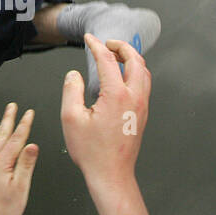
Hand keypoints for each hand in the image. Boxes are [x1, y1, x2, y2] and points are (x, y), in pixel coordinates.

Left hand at [0, 102, 38, 214]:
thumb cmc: (2, 210)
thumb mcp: (20, 187)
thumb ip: (26, 164)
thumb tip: (32, 146)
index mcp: (1, 163)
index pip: (16, 139)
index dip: (24, 125)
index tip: (29, 113)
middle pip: (1, 136)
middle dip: (8, 119)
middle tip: (11, 106)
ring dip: (1, 130)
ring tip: (4, 120)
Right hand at [61, 34, 150, 191]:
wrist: (111, 174)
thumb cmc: (92, 152)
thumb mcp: (71, 118)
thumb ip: (71, 91)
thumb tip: (73, 75)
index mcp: (117, 96)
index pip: (108, 60)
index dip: (96, 46)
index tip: (89, 39)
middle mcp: (134, 98)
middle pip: (136, 60)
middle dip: (121, 46)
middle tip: (107, 44)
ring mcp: (142, 106)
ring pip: (144, 72)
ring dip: (131, 59)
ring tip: (116, 56)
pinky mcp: (143, 114)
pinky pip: (144, 85)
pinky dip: (135, 72)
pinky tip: (122, 77)